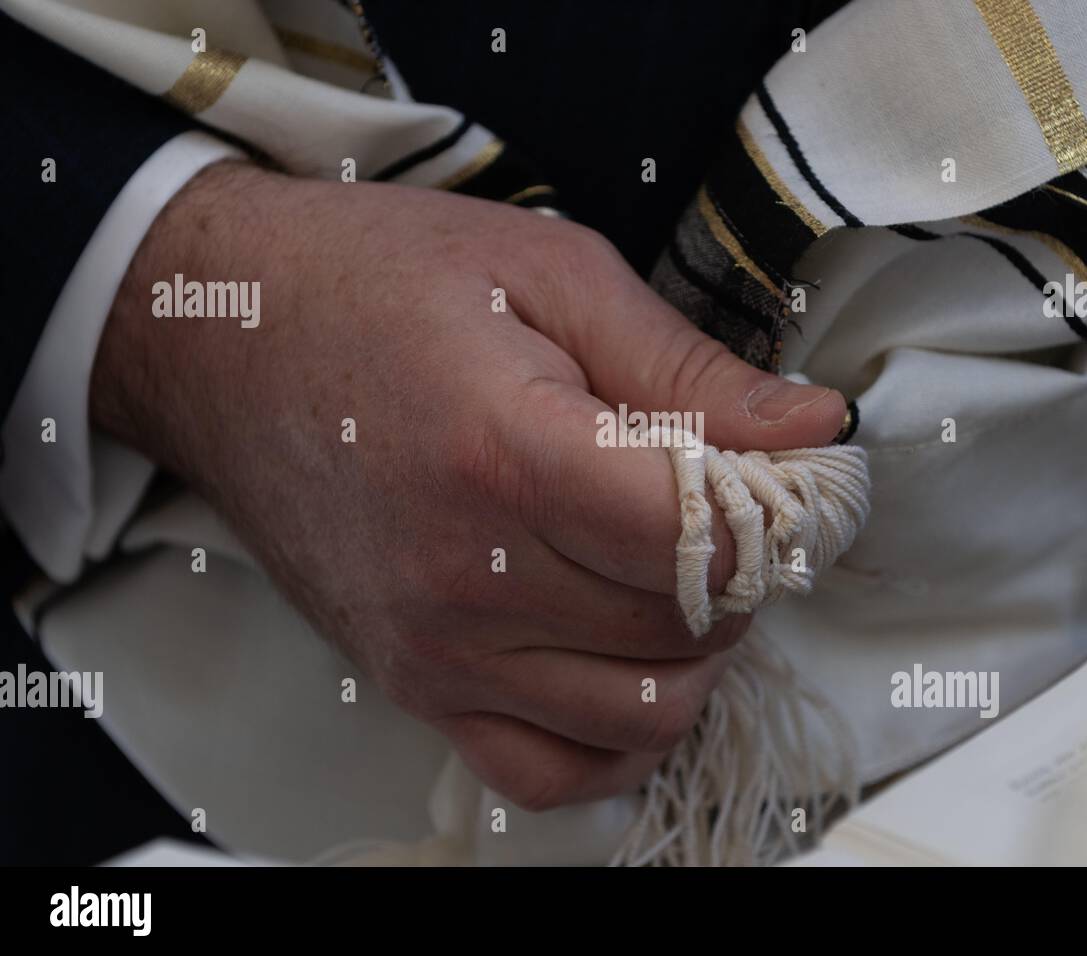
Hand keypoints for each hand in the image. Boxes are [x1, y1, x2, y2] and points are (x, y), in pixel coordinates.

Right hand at [91, 161, 844, 809]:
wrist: (223, 340)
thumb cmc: (380, 286)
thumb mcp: (551, 273)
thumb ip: (689, 367)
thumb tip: (815, 426)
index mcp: (503, 453)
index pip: (700, 543)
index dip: (775, 512)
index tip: (786, 474)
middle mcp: (463, 578)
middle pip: (685, 629)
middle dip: (742, 570)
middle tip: (732, 506)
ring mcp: (434, 649)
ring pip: (640, 715)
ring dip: (695, 653)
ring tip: (678, 577)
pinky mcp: (414, 686)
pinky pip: (550, 773)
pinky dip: (618, 738)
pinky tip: (628, 664)